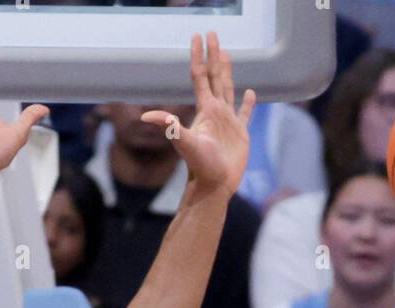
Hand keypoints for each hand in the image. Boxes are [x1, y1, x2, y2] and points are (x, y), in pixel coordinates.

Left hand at [141, 33, 255, 196]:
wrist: (214, 186)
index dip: (199, 56)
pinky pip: (245, 114)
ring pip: (228, 90)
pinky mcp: (240, 134)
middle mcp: (215, 112)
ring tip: (227, 54)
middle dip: (214, 55)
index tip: (199, 36)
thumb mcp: (183, 142)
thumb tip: (145, 117)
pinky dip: (248, 103)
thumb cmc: (199, 167)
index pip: (200, 76)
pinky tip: (249, 93)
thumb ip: (168, 126)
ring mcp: (228, 122)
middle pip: (215, 76)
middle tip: (213, 34)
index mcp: (205, 110)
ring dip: (227, 72)